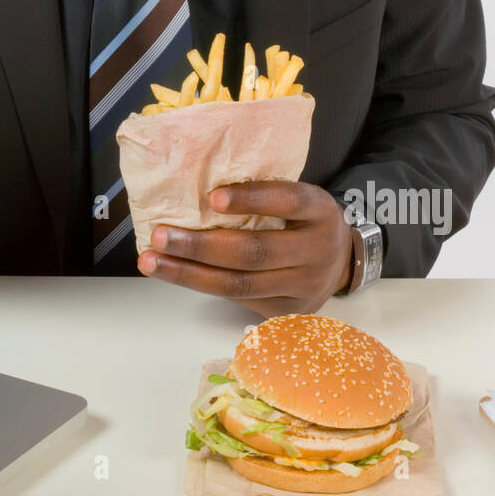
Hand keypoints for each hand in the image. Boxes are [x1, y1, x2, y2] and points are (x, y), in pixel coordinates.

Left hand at [137, 180, 354, 316]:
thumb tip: (199, 186)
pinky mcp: (287, 310)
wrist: (342, 262)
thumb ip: (266, 193)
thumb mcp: (300, 198)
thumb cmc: (305, 220)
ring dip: (189, 273)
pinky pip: (239, 298)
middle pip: (255, 251)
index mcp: (320, 211)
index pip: (287, 201)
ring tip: (152, 260)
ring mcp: (304, 285)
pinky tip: (174, 273)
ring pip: (240, 283)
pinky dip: (203, 285)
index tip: (212, 196)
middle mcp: (316, 249)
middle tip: (161, 235)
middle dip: (202, 245)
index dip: (251, 199)